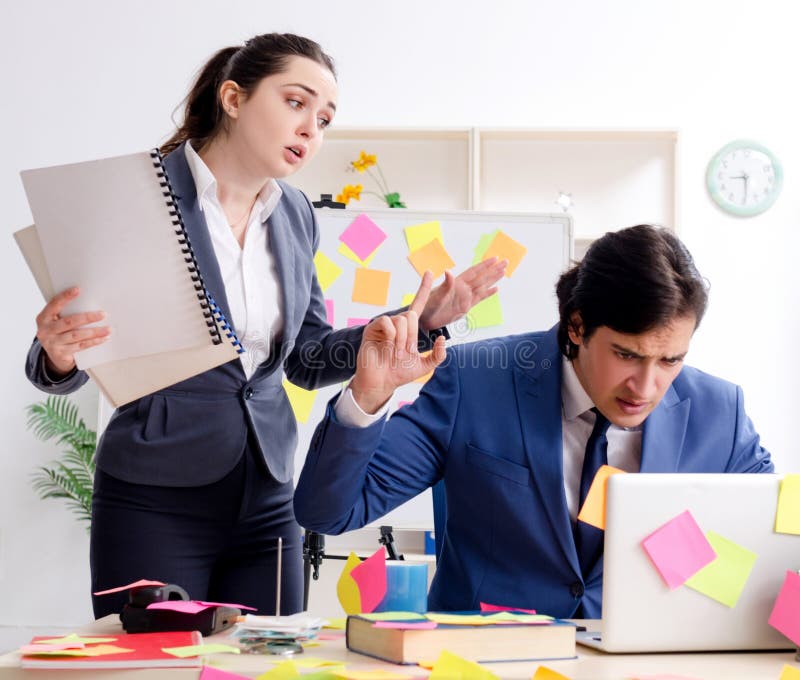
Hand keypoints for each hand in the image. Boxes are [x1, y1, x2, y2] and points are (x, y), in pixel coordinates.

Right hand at [35, 287, 109, 375]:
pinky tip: (103, 338)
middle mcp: (45, 330)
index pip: (54, 305)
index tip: (77, 290)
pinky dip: (94, 341)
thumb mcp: (56, 321)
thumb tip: (89, 302)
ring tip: (108, 329)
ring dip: (94, 332)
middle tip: (103, 314)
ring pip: (77, 335)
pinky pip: (81, 346)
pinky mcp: (61, 354)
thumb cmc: (58, 332)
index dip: (65, 297)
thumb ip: (66, 312)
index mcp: (44, 318)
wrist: (54, 355)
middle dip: (87, 318)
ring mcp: (52, 343)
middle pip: (69, 322)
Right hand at [351, 272, 446, 412]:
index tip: (430, 272)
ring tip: (395, 353)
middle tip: (404, 352)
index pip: (418, 304)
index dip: (424, 288)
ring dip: (402, 340)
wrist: (382, 383)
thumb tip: (442, 338)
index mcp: (409, 329)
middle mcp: (397, 324)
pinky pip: (387, 323)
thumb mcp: (425, 366)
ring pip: (401, 320)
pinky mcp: (372, 329)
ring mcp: (384, 325)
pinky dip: (391, 337)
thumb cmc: (399, 373)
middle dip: (411, 336)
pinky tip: (387, 347)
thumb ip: (438, 355)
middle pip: (411, 316)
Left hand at [418, 257, 506, 330]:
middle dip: (493, 269)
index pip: (474, 272)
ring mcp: (465, 297)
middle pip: (482, 277)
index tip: (495, 258)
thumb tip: (449, 271)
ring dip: (493, 279)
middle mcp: (463, 289)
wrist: (425, 319)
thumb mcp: (436, 295)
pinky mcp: (465, 307)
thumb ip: (445, 284)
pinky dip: (488, 294)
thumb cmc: (427, 305)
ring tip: (504, 271)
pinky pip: (479, 299)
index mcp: (456, 283)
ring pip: (483, 286)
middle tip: (506, 261)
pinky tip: (495, 289)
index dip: (485, 265)